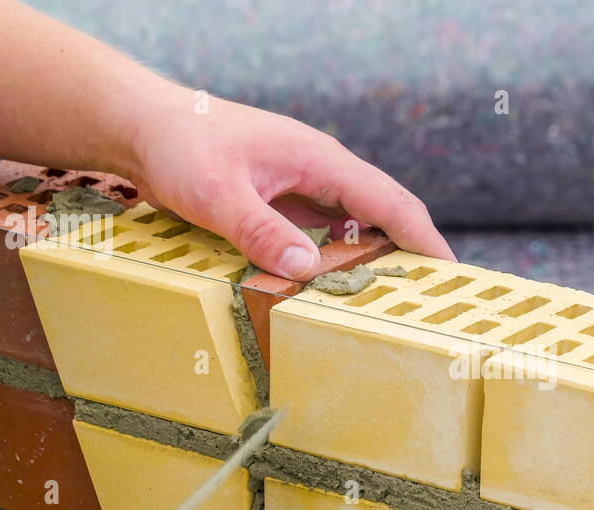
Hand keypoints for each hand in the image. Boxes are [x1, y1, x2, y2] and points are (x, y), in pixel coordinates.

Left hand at [123, 90, 455, 281]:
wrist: (142, 125)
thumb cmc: (179, 147)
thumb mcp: (217, 194)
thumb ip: (261, 231)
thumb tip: (307, 268)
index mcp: (319, 159)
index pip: (390, 202)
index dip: (424, 240)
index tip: (451, 274)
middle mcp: (320, 169)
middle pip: (385, 212)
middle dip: (414, 251)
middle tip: (437, 298)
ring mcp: (303, 183)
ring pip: (358, 223)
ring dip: (379, 257)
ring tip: (400, 300)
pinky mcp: (285, 199)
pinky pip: (327, 229)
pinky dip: (342, 256)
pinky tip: (341, 285)